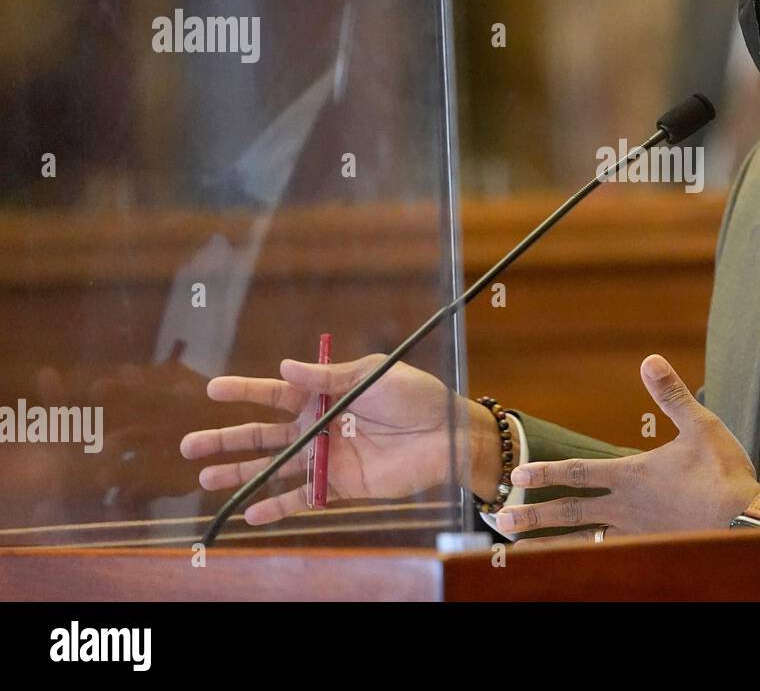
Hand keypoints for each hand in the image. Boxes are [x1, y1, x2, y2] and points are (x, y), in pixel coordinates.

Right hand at [179, 354, 501, 524]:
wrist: (447, 434)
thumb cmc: (416, 396)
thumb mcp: (373, 375)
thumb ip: (329, 376)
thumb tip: (284, 367)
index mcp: (325, 395)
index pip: (275, 393)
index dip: (244, 391)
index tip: (211, 389)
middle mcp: (319, 427)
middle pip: (263, 434)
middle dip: (226, 438)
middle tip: (189, 446)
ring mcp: (326, 458)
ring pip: (274, 467)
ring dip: (240, 474)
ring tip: (205, 479)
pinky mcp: (340, 485)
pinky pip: (302, 497)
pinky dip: (277, 507)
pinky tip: (249, 515)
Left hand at [497, 355, 759, 545]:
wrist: (746, 522)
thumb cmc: (724, 473)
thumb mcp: (700, 425)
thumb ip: (671, 394)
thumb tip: (650, 360)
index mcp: (632, 475)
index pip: (579, 472)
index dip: (545, 472)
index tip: (515, 475)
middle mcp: (626, 507)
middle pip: (569, 512)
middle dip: (532, 515)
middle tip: (498, 519)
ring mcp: (636, 533)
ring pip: (582, 541)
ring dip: (549, 543)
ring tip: (518, 552)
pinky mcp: (650, 549)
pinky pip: (608, 556)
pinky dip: (583, 559)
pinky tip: (570, 564)